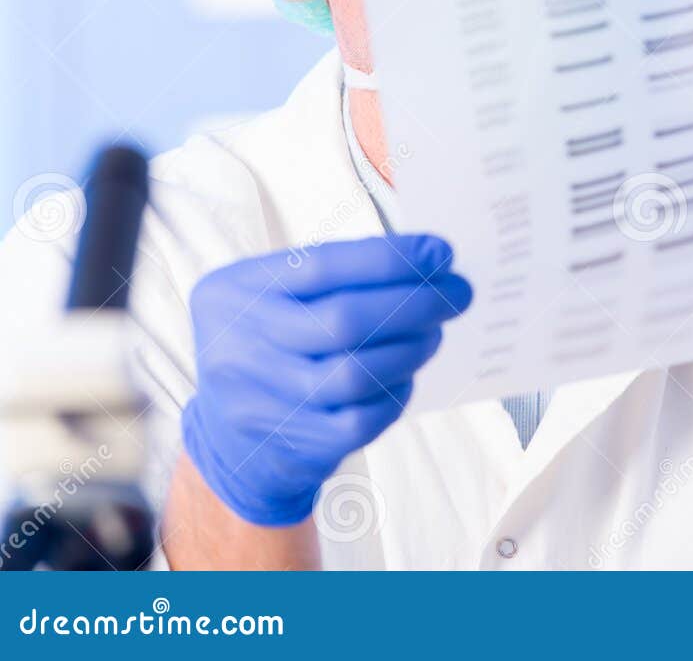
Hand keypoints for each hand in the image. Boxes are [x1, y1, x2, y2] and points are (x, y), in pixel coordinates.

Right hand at [180, 235, 470, 525]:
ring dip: (413, 347)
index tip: (441, 253)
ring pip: (359, 373)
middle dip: (417, 303)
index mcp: (235, 293)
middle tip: (458, 293)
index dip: (390, 258)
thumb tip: (427, 263)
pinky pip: (364, 418)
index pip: (322, 267)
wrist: (227, 441)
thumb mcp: (271, 296)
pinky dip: (398, 391)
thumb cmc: (271, 345)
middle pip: (345, 321)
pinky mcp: (294, 445)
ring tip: (434, 332)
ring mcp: (264, 403)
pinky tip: (407, 373)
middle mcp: (240, 347)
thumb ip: (334, 275)